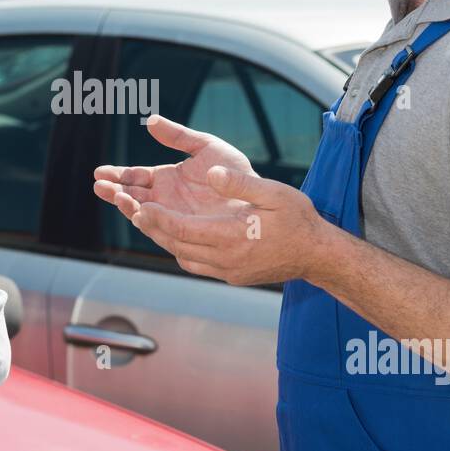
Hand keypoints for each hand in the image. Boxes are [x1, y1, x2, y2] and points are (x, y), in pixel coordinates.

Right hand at [93, 114, 257, 221]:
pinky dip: (148, 221)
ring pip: (143, 212)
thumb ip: (178, 135)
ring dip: (127, 205)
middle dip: (114, 192)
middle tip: (99, 187)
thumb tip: (151, 120)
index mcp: (166, 178)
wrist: (258, 197)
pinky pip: (162, 228)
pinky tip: (138, 213)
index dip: (117, 175)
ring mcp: (174, 216)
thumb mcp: (205, 146)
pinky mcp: (184, 231)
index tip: (99, 173)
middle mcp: (165, 199)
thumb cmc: (233, 170)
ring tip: (115, 196)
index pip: (134, 177)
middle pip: (132, 196)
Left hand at [129, 163, 335, 286]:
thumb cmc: (298, 219)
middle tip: (131, 211)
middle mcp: (226, 259)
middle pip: (176, 245)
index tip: (139, 205)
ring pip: (184, 257)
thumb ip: (240, 184)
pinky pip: (197, 264)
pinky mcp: (232, 276)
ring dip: (164, 240)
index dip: (158, 218)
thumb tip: (210, 173)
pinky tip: (176, 236)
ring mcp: (228, 271)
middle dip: (152, 228)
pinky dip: (181, 250)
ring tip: (147, 222)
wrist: (318, 255)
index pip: (183, 230)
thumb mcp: (274, 193)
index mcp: (233, 237)